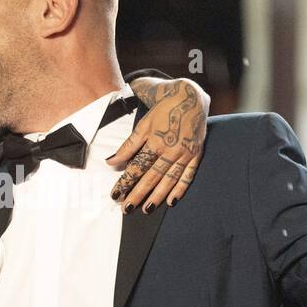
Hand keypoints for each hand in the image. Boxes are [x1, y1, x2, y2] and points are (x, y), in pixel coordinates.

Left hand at [110, 77, 208, 211]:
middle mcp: (171, 150)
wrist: (191, 97)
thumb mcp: (143, 124)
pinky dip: (180, 189)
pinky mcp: (195, 155)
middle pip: (151, 177)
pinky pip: (188, 176)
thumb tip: (111, 161)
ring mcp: (184, 154)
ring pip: (169, 180)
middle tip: (125, 208)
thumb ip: (128, 144)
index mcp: (156, 141)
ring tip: (146, 209)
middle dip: (137, 194)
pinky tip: (171, 201)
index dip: (125, 181)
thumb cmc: (164, 108)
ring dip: (157, 196)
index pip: (137, 167)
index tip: (115, 194)